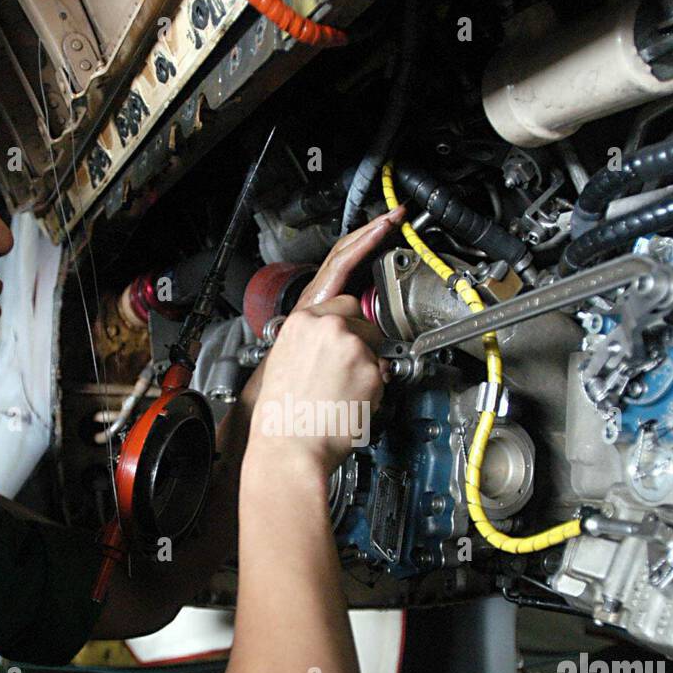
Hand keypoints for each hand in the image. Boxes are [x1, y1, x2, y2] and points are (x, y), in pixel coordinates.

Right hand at [243, 206, 406, 475]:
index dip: (368, 242)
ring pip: (374, 341)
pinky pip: (383, 369)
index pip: (340, 272)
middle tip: (356, 342)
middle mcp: (325, 322)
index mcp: (301, 319)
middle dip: (360, 331)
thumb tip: (338, 336)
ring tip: (341, 394)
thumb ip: (312, 337)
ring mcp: (349, 341)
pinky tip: (352, 402)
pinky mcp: (368, 363)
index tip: (388, 222)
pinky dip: (374, 386)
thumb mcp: (286, 361)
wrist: (288, 449)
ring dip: (366, 364)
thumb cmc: (284, 416)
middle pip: (358, 308)